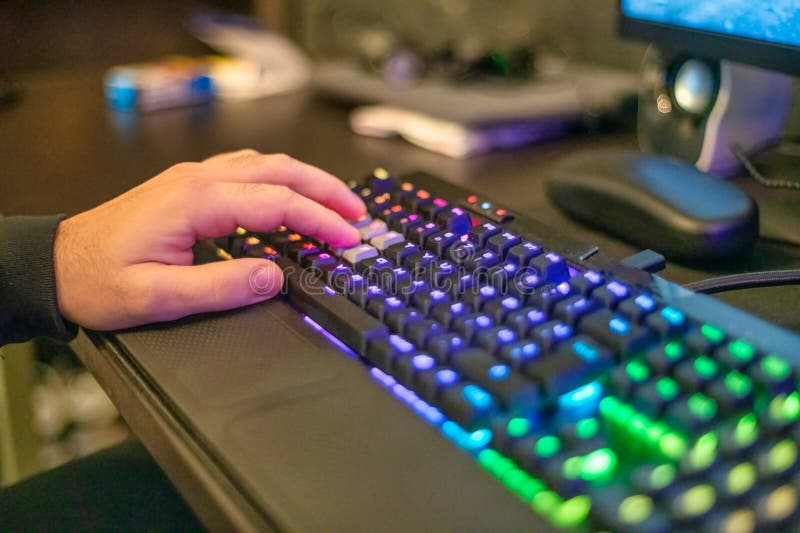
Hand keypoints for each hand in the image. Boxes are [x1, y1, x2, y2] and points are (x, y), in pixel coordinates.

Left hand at [53, 150, 364, 329]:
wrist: (56, 264)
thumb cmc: (98, 281)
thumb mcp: (156, 297)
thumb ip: (220, 287)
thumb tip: (274, 276)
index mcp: (197, 201)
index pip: (277, 203)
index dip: (320, 220)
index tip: (348, 239)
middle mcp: (199, 179)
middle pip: (281, 171)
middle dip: (327, 191)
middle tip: (360, 215)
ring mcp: (194, 177)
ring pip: (266, 164)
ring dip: (307, 180)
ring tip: (338, 204)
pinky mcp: (189, 185)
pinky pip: (248, 171)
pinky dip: (281, 180)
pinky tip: (291, 194)